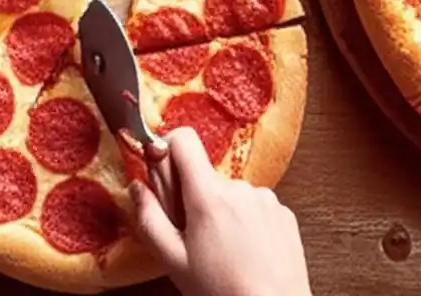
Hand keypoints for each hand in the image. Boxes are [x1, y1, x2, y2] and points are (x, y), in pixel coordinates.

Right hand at [129, 127, 310, 295]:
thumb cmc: (223, 292)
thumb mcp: (172, 260)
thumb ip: (148, 218)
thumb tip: (136, 187)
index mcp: (209, 196)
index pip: (184, 139)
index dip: (167, 147)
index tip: (163, 170)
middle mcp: (240, 189)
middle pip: (204, 173)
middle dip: (192, 195)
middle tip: (192, 234)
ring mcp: (266, 199)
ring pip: (230, 192)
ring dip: (221, 211)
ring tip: (222, 249)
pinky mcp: (284, 213)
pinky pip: (255, 205)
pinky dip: (245, 221)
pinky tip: (244, 251)